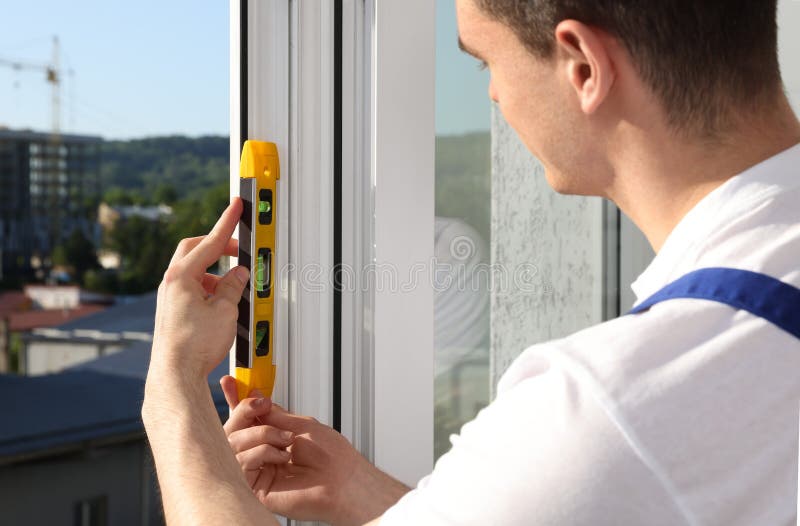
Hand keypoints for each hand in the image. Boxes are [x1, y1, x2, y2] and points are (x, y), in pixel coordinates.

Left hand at [149, 198, 248, 379]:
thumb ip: (234, 287)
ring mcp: (169, 296)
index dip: (227, 223)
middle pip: (195, 249)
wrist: (175, 373)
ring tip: (235, 287)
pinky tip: (222, 304)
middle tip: (238, 249)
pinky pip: (192, 288)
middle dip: (218, 246)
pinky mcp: (172, 310)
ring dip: (216, 272)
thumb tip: (240, 274)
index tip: (236, 206)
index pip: (210, 242)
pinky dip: (209, 288)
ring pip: (195, 270)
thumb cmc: (194, 345)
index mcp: (181, 276)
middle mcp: (171, 283)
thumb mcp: (225, 311)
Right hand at [220, 376, 410, 525]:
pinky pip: (241, 462)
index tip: (229, 382)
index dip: (235, 399)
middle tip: (261, 406)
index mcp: (272, 436)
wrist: (342, 480)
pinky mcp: (254, 487)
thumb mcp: (299, 423)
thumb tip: (254, 396)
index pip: (245, 418)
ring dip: (262, 434)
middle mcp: (261, 452)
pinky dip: (262, 452)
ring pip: (233, 443)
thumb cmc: (331, 456)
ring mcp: (256, 470)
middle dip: (244, 412)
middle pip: (231, 429)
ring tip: (286, 441)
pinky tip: (281, 457)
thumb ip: (271, 413)